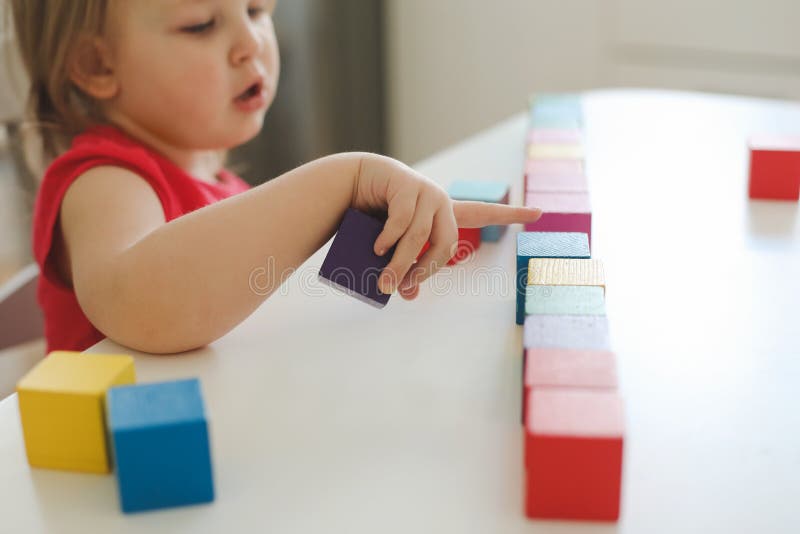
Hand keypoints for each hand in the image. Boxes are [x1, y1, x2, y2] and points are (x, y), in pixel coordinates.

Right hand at [352, 155, 541, 299]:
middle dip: (423, 271)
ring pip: (419, 237)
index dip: (511, 214)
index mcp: (444, 214)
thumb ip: (404, 267)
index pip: (483, 213)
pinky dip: (387, 240)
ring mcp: (425, 190)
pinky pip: (401, 221)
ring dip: (399, 264)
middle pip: (447, 244)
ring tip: (383, 281)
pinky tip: (377, 248)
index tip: (539, 213)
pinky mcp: (406, 183)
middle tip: (401, 288)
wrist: (351, 183)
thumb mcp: (393, 246)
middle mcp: (440, 201)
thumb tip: (408, 294)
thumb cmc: (375, 216)